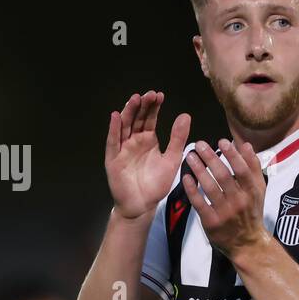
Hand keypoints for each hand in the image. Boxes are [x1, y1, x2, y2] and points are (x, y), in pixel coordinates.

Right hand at [104, 91, 191, 219]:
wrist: (143, 205)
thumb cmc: (156, 184)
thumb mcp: (172, 159)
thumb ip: (178, 138)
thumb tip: (185, 115)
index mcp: (148, 140)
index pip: (150, 119)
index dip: (154, 107)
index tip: (160, 95)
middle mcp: (134, 141)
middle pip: (136, 118)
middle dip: (142, 106)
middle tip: (150, 94)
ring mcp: (122, 148)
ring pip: (124, 126)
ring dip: (128, 112)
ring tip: (135, 99)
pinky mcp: (113, 159)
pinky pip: (113, 142)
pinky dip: (113, 129)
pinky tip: (116, 116)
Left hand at [181, 138, 269, 259]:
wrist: (247, 243)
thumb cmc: (251, 212)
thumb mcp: (258, 190)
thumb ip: (253, 167)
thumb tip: (246, 145)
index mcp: (251, 192)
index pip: (242, 170)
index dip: (232, 154)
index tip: (222, 141)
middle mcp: (238, 202)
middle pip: (223, 176)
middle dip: (211, 158)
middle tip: (199, 144)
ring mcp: (224, 213)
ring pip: (209, 188)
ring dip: (199, 170)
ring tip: (190, 156)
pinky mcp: (211, 222)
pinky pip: (199, 203)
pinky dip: (192, 189)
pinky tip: (186, 177)